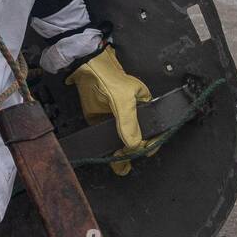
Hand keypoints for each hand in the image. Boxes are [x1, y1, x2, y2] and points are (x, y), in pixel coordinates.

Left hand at [65, 45, 151, 175]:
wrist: (83, 70)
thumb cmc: (107, 77)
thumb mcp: (122, 99)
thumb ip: (129, 122)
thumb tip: (135, 144)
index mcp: (145, 105)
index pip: (153, 129)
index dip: (149, 142)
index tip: (142, 152)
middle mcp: (133, 115)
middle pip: (138, 139)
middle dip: (135, 152)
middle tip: (125, 159)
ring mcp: (117, 120)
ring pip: (124, 143)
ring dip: (123, 157)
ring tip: (120, 165)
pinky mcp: (102, 123)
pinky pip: (109, 141)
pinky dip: (110, 152)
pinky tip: (111, 160)